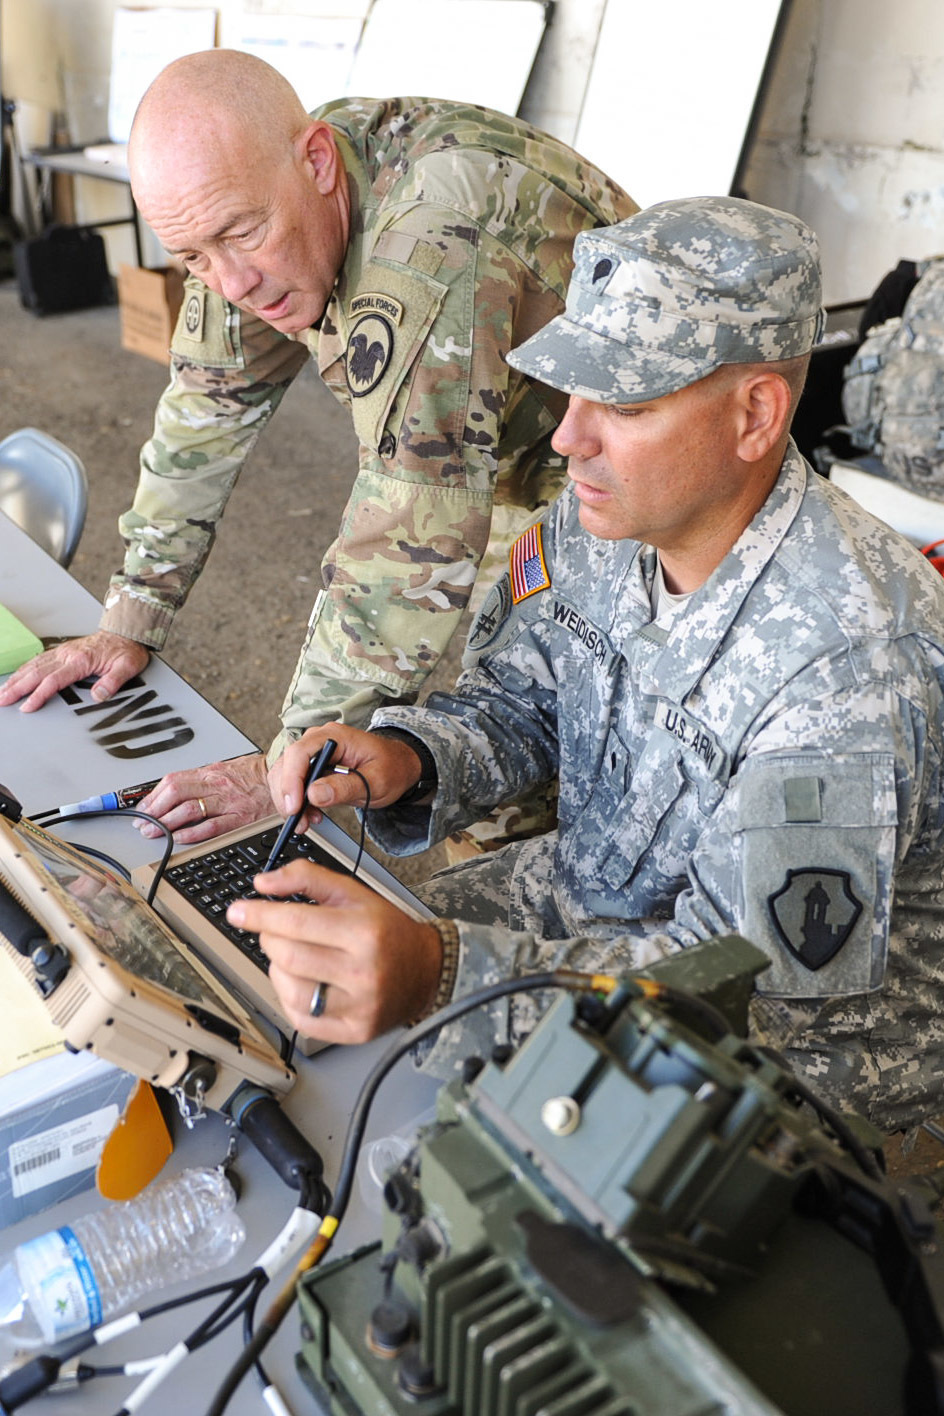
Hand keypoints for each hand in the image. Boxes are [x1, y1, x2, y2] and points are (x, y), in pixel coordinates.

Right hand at [0, 631, 150, 711]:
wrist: (126, 633)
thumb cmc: (126, 650)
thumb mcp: (127, 667)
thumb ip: (113, 682)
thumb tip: (98, 695)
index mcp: (81, 660)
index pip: (54, 680)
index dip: (38, 695)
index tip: (27, 707)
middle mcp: (68, 655)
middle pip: (36, 673)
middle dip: (17, 688)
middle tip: (2, 701)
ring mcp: (64, 652)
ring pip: (34, 665)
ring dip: (16, 679)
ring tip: (2, 692)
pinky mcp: (63, 651)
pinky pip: (39, 660)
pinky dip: (24, 669)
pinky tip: (17, 676)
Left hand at [135, 753, 271, 843]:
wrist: (284, 778)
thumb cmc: (255, 775)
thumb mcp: (224, 769)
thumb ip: (201, 780)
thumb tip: (173, 792)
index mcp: (211, 772)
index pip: (173, 781)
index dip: (153, 796)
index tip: (142, 809)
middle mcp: (217, 784)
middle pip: (175, 794)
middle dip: (154, 811)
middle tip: (142, 824)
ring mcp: (228, 801)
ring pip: (189, 810)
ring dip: (166, 823)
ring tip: (154, 833)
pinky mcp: (240, 818)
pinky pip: (211, 826)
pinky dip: (192, 833)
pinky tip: (179, 838)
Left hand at [226, 859, 443, 1043]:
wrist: (426, 971)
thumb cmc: (387, 931)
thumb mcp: (354, 893)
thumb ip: (308, 879)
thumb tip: (263, 883)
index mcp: (365, 931)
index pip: (297, 922)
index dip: (259, 915)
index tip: (238, 911)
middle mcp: (363, 972)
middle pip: (288, 956)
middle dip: (270, 938)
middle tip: (277, 931)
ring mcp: (358, 1007)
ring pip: (289, 989)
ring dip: (277, 968)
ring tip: (291, 957)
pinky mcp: (352, 1031)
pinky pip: (300, 1017)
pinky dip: (290, 996)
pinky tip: (303, 981)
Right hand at [270, 724, 424, 830]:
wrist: (398, 767)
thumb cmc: (391, 768)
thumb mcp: (375, 781)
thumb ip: (345, 787)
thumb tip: (314, 794)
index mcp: (335, 736)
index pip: (300, 752)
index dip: (292, 780)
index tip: (295, 806)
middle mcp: (318, 741)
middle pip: (286, 765)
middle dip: (287, 796)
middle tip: (299, 821)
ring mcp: (313, 754)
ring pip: (284, 776)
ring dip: (290, 802)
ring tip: (307, 821)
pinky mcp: (311, 768)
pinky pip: (292, 784)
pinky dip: (296, 803)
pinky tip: (311, 815)